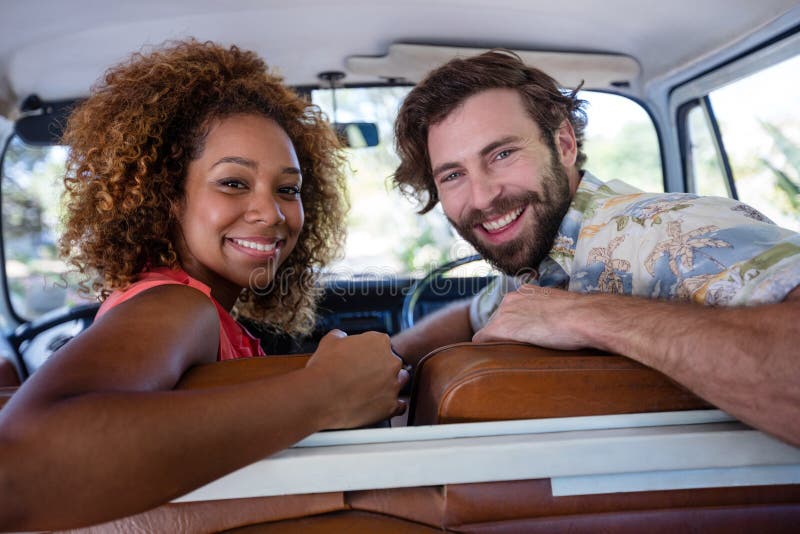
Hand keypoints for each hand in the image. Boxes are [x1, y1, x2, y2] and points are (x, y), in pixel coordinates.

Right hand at [305, 330, 408, 428]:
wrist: (318, 396)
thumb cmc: (323, 369)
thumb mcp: (329, 341)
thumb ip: (340, 336)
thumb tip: (341, 336)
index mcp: (378, 342)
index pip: (383, 344)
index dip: (372, 353)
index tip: (363, 360)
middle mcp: (390, 361)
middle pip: (393, 362)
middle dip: (382, 368)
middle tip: (365, 376)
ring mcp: (392, 384)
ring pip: (400, 382)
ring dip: (390, 384)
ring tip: (372, 390)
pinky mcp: (390, 406)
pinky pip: (400, 406)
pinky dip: (393, 406)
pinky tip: (382, 405)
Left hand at [472, 285, 595, 349]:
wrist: (584, 317)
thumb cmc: (583, 317)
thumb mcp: (563, 310)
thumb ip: (550, 315)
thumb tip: (553, 328)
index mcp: (526, 292)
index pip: (510, 312)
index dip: (516, 329)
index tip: (524, 340)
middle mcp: (511, 299)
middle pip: (498, 322)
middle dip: (506, 337)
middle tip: (520, 352)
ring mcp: (504, 312)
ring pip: (490, 332)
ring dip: (499, 345)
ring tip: (513, 359)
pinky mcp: (500, 328)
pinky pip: (481, 341)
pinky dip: (485, 351)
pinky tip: (493, 362)